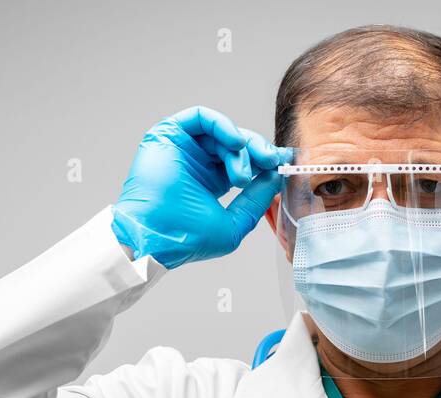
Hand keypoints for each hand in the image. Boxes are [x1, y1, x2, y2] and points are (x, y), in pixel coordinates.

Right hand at [112, 106, 289, 268]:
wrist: (154, 235)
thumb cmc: (185, 237)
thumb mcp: (234, 223)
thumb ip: (256, 200)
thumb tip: (276, 177)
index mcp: (213, 181)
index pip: (246, 162)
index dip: (267, 160)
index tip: (286, 162)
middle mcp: (200, 162)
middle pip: (238, 145)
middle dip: (259, 152)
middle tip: (272, 162)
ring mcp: (185, 147)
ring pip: (223, 133)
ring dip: (242, 147)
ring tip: (244, 172)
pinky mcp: (169, 134)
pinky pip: (201, 118)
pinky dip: (222, 126)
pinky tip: (236, 143)